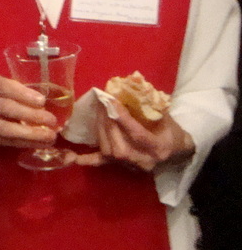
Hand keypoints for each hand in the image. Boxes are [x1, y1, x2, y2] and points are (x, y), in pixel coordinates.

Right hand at [0, 73, 57, 154]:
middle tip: (51, 120)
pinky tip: (41, 143)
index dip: (23, 94)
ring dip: (30, 133)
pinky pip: (7, 141)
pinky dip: (25, 143)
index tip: (42, 101)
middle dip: (30, 115)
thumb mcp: (2, 89)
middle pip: (5, 108)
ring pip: (6, 128)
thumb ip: (19, 92)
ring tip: (50, 136)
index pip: (4, 86)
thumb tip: (45, 103)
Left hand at [75, 104, 194, 171]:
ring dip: (99, 131)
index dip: (122, 118)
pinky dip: (86, 159)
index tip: (110, 101)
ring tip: (97, 113)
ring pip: (109, 152)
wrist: (176, 151)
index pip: (137, 135)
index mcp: (158, 148)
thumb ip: (149, 103)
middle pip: (119, 146)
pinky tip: (72, 156)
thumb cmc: (170, 130)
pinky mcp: (121, 167)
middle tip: (101, 103)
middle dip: (107, 123)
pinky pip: (101, 164)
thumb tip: (131, 83)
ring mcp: (131, 167)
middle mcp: (143, 161)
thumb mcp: (166, 116)